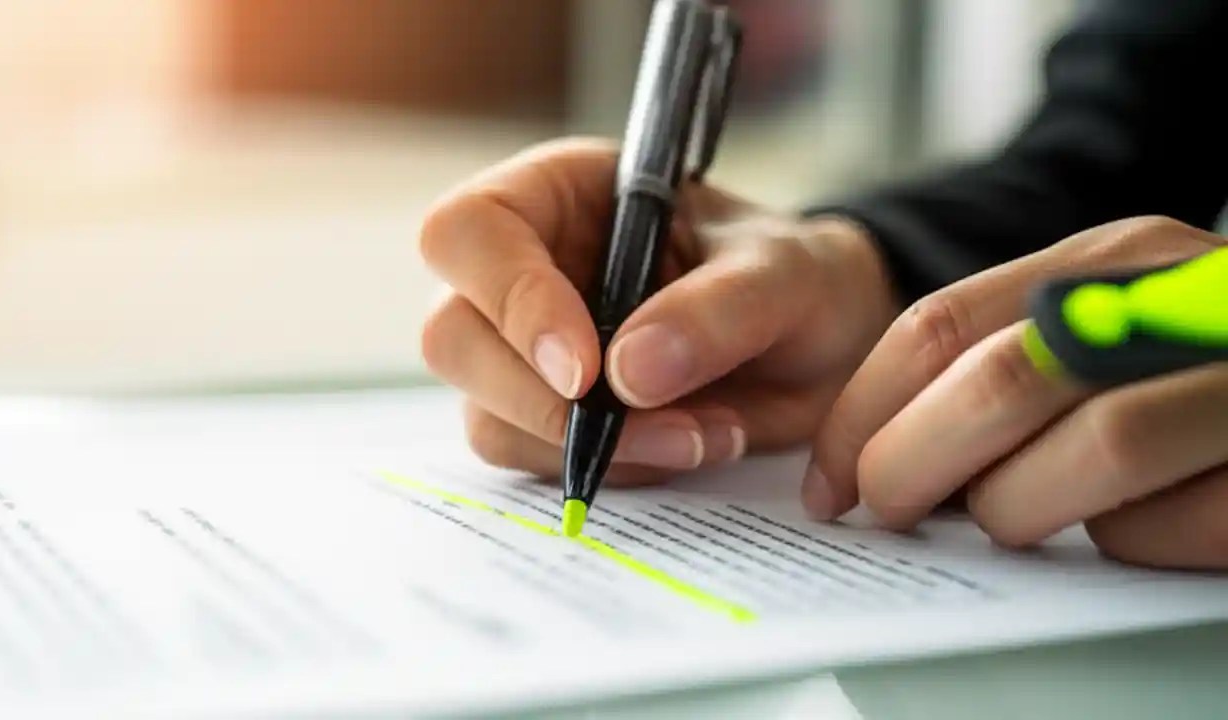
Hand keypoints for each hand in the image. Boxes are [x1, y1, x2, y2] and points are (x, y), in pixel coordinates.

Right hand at [419, 138, 899, 483]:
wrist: (823, 344)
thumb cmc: (796, 277)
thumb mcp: (787, 272)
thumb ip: (720, 309)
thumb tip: (627, 376)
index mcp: (560, 195)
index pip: (471, 231)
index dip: (510, 300)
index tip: (586, 369)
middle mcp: (525, 270)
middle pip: (452, 336)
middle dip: (541, 399)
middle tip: (656, 426)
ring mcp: (526, 351)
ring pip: (485, 414)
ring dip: (584, 448)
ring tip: (702, 437)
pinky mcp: (549, 417)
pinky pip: (533, 460)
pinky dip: (609, 472)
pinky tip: (685, 447)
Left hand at [806, 216, 1227, 568]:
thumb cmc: (1183, 364)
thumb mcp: (1092, 331)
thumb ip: (999, 363)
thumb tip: (873, 454)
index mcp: (1107, 258)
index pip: (939, 326)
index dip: (861, 414)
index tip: (829, 484)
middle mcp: (1176, 300)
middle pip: (1002, 381)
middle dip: (914, 466)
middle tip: (888, 512)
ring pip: (1089, 450)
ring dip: (1020, 509)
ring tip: (1014, 520)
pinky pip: (1173, 525)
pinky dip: (1129, 543)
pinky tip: (1132, 526)